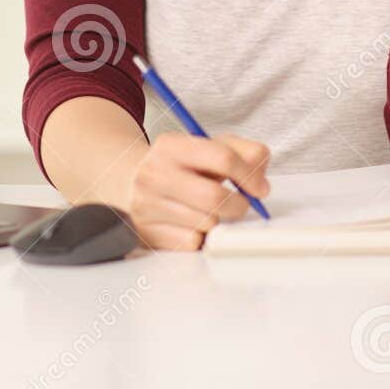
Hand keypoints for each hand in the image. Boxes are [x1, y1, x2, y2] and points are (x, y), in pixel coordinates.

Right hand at [122, 132, 270, 250]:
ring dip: (217, 221)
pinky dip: (200, 237)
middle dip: (237, 206)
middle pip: (215, 198)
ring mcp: (147, 206)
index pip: (223, 158)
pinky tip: (190, 223)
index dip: (249, 175)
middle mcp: (154, 174)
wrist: (128, 183)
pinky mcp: (147, 233)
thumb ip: (243, 153)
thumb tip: (261, 184)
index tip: (259, 188)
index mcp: (171, 146)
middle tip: (239, 205)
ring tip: (207, 210)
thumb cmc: (179, 166)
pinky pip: (192, 243)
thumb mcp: (207, 147)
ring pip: (206, 223)